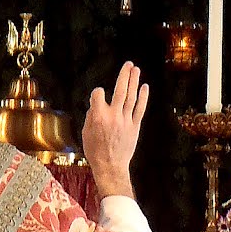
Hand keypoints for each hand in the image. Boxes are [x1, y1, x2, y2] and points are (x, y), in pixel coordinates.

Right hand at [81, 61, 148, 200]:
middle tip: (128, 64)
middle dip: (124, 75)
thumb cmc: (95, 151)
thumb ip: (91, 116)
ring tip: (136, 70)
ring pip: (131, 96)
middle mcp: (113, 116)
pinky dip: (143, 97)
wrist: (110, 167)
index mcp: (98, 116)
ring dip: (134, 81)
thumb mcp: (86, 133)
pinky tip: (144, 87)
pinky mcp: (134, 126)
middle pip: (120, 90)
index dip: (97, 93)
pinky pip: (139, 109)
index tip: (98, 97)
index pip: (98, 94)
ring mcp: (125, 120)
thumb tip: (95, 105)